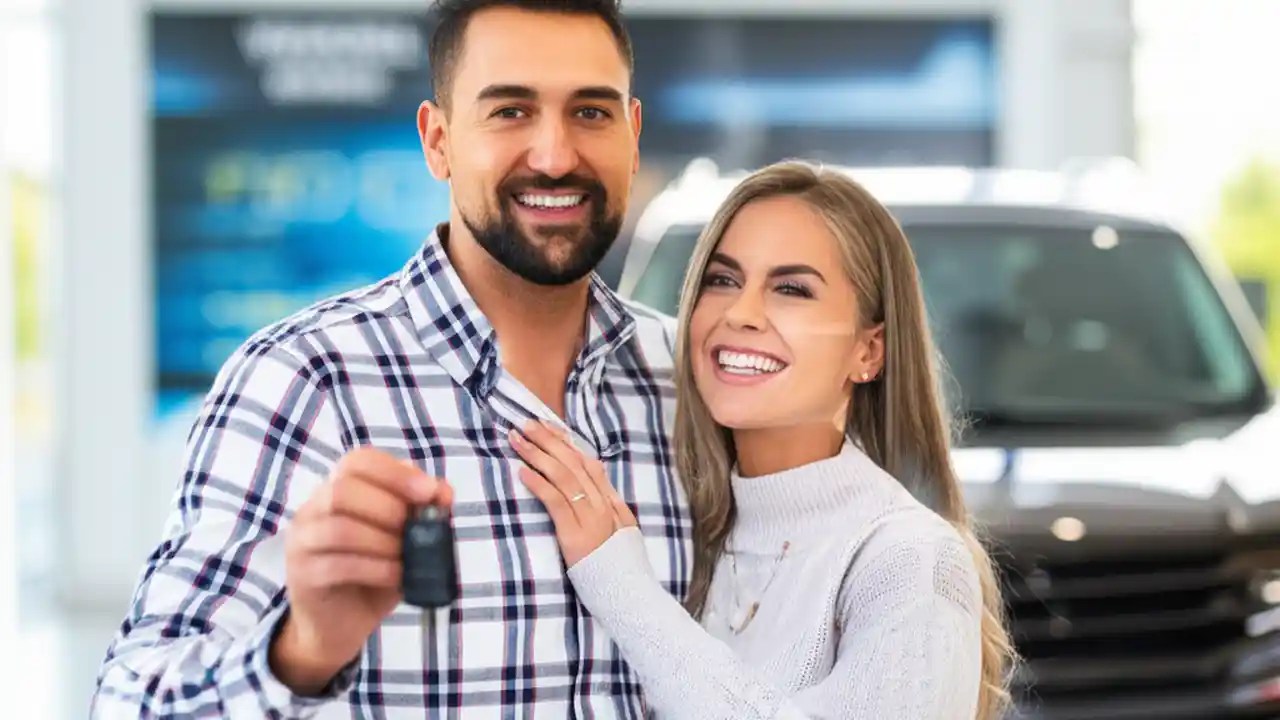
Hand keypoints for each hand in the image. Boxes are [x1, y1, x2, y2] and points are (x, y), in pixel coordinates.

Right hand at [271, 447, 452, 694]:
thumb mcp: (405, 539)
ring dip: (383, 541)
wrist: (340, 626)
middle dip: (390, 508)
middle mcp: (313, 509)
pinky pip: (338, 564)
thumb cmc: (374, 573)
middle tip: (416, 530)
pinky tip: (397, 575)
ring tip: (407, 556)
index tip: (430, 491)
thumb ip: (421, 512)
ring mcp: (302, 542)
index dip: (396, 473)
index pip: (358, 461)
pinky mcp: (302, 576)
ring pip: (339, 527)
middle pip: (344, 489)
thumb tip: (443, 492)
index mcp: (337, 489)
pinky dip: (376, 568)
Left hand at [510, 420, 637, 567]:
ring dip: (538, 454)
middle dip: (548, 440)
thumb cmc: (618, 564)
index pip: (586, 461)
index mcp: (610, 500)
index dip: (565, 441)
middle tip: (526, 423)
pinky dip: (539, 484)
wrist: (627, 593)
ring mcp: (589, 518)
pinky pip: (556, 502)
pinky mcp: (574, 535)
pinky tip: (523, 472)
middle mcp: (601, 504)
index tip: (546, 425)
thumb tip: (595, 468)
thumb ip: (607, 499)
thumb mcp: (620, 527)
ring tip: (518, 440)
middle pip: (573, 463)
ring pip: (563, 477)